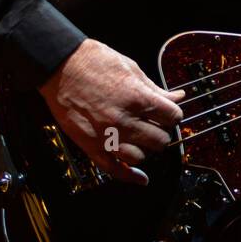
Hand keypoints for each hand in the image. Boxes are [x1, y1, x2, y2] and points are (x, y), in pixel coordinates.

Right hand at [37, 38, 185, 185]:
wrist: (62, 66)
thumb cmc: (96, 62)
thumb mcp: (132, 69)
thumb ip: (156, 89)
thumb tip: (178, 97)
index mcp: (137, 98)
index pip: (172, 117)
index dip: (173, 115)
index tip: (168, 113)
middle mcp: (124, 120)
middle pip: (160, 140)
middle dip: (162, 132)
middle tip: (156, 126)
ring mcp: (106, 135)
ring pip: (140, 157)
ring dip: (145, 150)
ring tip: (142, 140)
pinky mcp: (90, 144)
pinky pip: (113, 169)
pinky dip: (129, 176)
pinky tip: (141, 178)